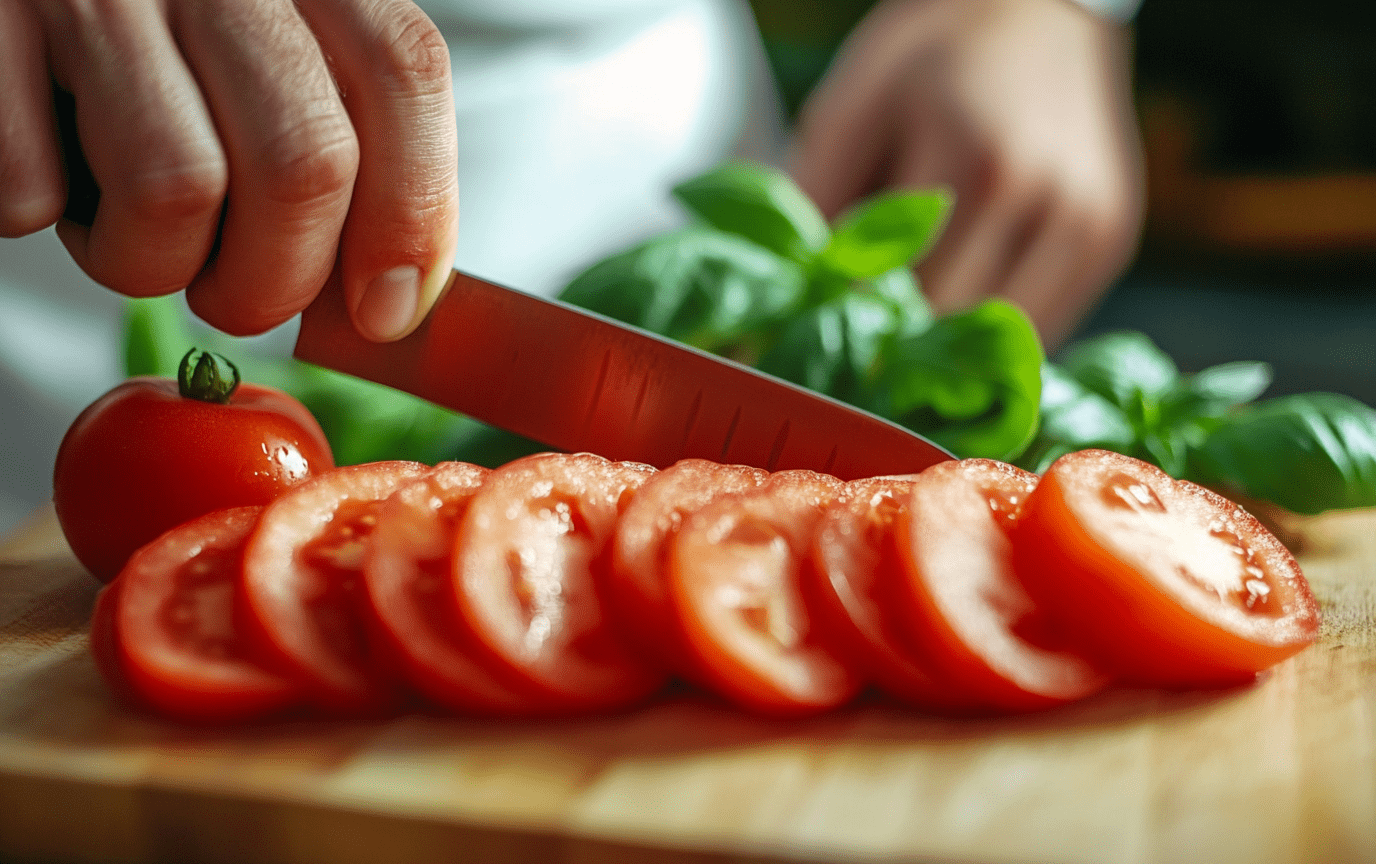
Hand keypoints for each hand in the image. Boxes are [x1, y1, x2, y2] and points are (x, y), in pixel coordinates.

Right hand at [0, 0, 458, 341]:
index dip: (408, 212)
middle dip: (279, 280)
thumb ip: (336, 143)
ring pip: (179, 187)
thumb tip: (390, 296)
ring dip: (155, 263)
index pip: (401, 71)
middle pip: (306, 159)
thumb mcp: (266, 56)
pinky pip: (35, 185)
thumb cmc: (152, 39)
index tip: (386, 308)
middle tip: (238, 296)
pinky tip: (52, 174)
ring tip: (130, 233)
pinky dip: (44, 217)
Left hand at [791, 0, 1143, 347]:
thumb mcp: (854, 105)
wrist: (1039, 6)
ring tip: (918, 336)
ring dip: (958, 353)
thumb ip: (817, 200)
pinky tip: (969, 310)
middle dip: (904, 345)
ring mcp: (1088, 219)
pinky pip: (1050, 323)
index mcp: (970, 157)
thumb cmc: (934, 56)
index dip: (857, 326)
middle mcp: (1041, 193)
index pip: (900, 290)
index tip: (831, 337)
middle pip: (954, 324)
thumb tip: (795, 293)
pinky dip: (1002, 333)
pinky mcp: (1111, 237)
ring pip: (1007, 342)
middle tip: (870, 345)